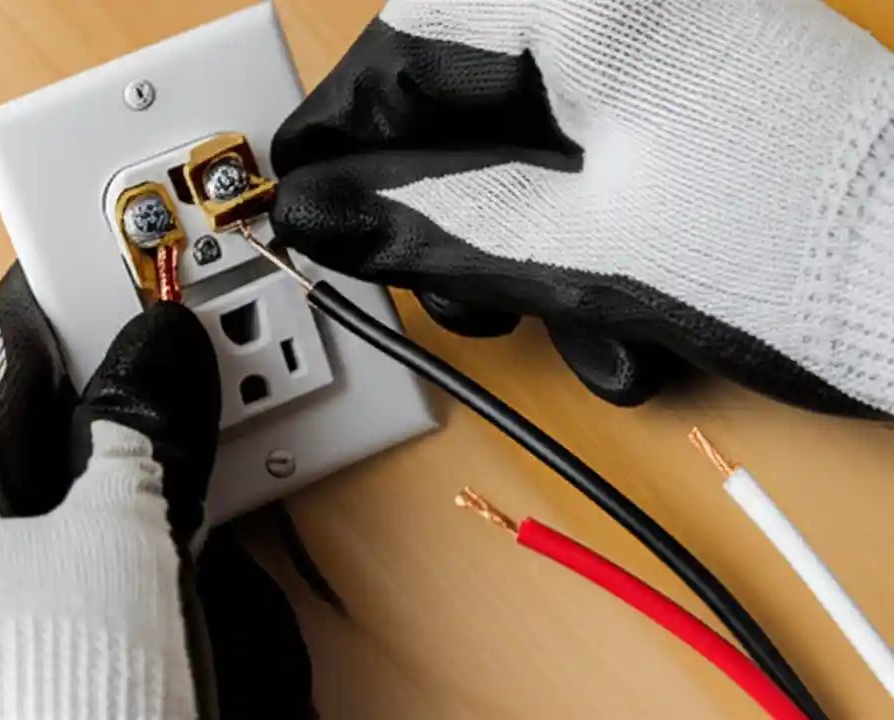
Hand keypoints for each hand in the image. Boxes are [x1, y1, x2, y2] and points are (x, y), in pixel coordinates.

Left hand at [0, 265, 313, 718]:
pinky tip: (152, 538)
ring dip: (110, 479)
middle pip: (7, 435)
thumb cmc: (40, 706)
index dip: (72, 310)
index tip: (134, 279)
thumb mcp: (113, 538)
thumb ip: (138, 431)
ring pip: (27, 508)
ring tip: (186, 446)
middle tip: (184, 367)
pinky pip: (28, 572)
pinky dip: (92, 546)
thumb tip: (161, 355)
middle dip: (103, 404)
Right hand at [271, 0, 893, 415]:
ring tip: (530, 317)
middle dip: (437, 200)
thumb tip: (321, 210)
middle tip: (427, 279)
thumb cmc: (804, 263)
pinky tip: (605, 315)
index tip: (308, 196)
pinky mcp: (704, 96)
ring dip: (510, 233)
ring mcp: (677, 47)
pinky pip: (596, 149)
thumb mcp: (570, 251)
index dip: (341, 133)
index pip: (404, 42)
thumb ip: (423, 222)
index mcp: (591, 3)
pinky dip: (578, 227)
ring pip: (528, 131)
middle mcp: (634, 4)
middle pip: (465, 91)